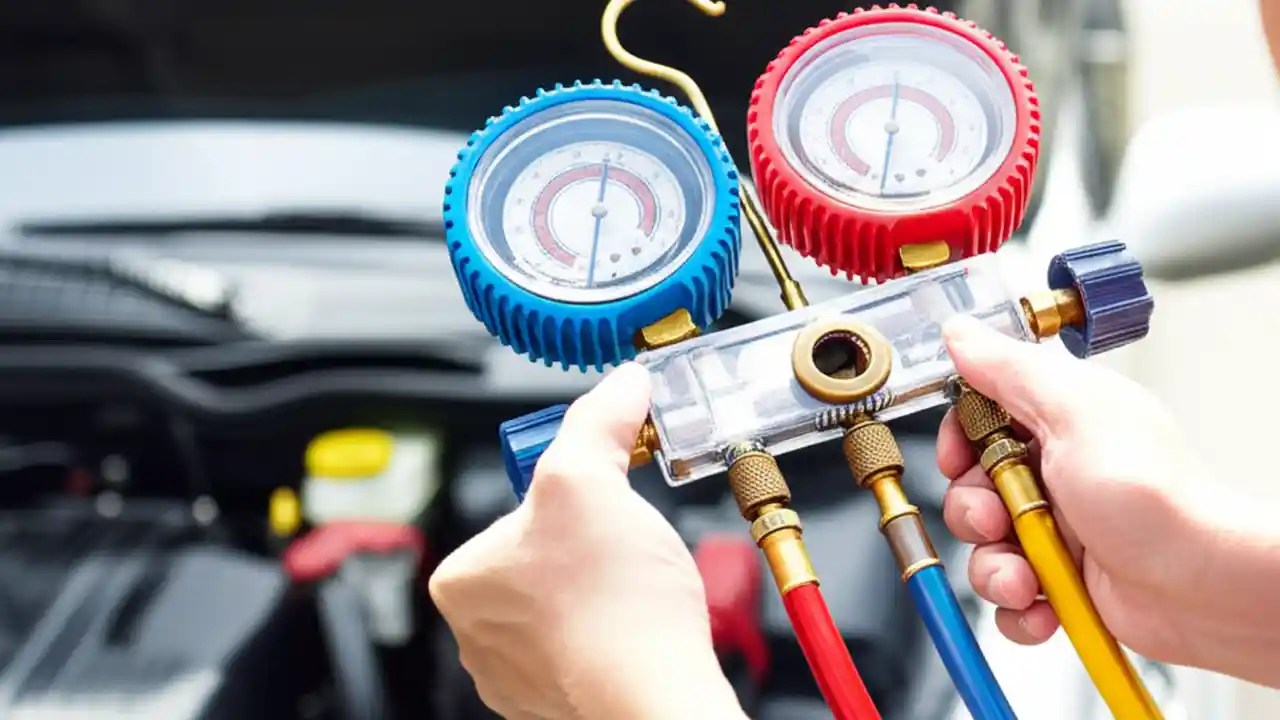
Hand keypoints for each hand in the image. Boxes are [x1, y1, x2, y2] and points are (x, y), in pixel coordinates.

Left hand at [428, 363, 746, 718]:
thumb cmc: (612, 607)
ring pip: (572, 597)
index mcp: (460, 578)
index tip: (607, 490)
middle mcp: (476, 631)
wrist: (656, 697)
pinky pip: (591, 641)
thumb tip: (619, 384)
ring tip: (635, 587)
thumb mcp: (590, 478)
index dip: (576, 489)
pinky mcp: (561, 696)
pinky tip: (637, 624)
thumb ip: (597, 421)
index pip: (521, 504)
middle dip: (594, 540)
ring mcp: (519, 671)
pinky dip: (617, 628)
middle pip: (548, 550)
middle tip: (628, 543)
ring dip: (608, 585)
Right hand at [937, 316, 1279, 686]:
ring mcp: (1058, 530)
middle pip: (971, 487)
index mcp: (1059, 422)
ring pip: (984, 547)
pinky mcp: (1061, 582)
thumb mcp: (1075, 411)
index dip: (958, 441)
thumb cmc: (1155, 498)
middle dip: (974, 511)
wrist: (1200, 586)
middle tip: (1000, 519)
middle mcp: (1056, 474)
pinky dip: (1017, 609)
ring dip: (995, 568)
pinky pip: (1008, 598)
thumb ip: (1010, 369)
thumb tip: (961, 333)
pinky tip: (1040, 606)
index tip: (957, 457)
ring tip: (1027, 578)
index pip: (979, 418)